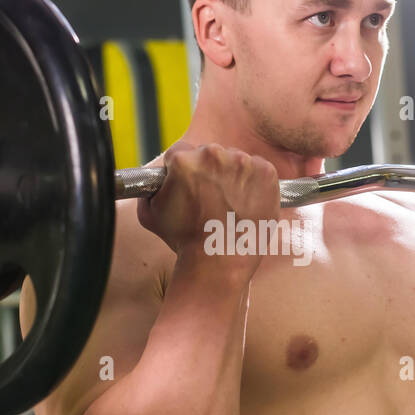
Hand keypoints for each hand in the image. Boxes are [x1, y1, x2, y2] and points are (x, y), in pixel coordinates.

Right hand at [137, 142, 280, 277]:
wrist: (220, 262)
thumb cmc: (184, 241)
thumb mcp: (149, 215)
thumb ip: (147, 190)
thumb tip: (152, 180)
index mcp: (184, 160)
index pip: (181, 152)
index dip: (182, 171)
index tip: (189, 187)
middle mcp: (214, 154)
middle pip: (210, 153)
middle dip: (208, 171)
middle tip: (211, 198)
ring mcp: (244, 162)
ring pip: (236, 160)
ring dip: (233, 175)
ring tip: (230, 203)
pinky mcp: (266, 173)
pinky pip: (259, 169)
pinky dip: (255, 182)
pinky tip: (246, 202)